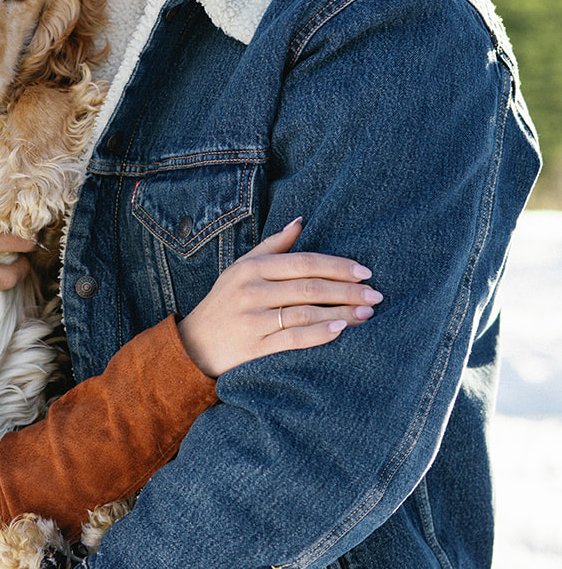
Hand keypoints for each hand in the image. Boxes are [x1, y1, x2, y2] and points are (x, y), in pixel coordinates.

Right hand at [0, 131, 35, 290]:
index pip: (11, 173)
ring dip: (28, 240)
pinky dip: (16, 272)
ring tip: (27, 239)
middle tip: (31, 214)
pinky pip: (3, 277)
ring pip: (21, 241)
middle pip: (22, 207)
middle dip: (30, 211)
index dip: (22, 179)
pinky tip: (18, 266)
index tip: (26, 185)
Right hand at [176, 219, 382, 377]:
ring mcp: (252, 319)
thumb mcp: (240, 269)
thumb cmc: (224, 303)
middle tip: (375, 295)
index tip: (365, 271)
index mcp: (252, 267)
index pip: (304, 262)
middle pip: (309, 287)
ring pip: (305, 312)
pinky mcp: (253, 346)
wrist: (193, 346)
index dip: (337, 266)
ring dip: (341, 312)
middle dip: (347, 290)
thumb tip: (301, 221)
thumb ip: (272, 246)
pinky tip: (341, 329)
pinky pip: (292, 338)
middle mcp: (251, 291)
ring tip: (367, 314)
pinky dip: (319, 333)